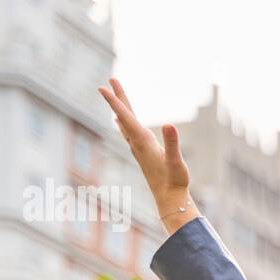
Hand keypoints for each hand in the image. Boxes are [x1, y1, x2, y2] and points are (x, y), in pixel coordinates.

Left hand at [97, 78, 199, 232]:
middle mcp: (137, 143)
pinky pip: (130, 132)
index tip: (103, 87)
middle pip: (124, 116)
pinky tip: (121, 121)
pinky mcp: (143, 152)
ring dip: (120, 108)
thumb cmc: (174, 181)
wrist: (170, 199)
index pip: (126, 117)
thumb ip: (172, 142)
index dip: (115, 101)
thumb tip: (170, 124)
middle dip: (117, 97)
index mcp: (143, 141)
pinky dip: (124, 121)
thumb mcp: (176, 161)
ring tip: (114, 94)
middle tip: (110, 80)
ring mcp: (139, 148)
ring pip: (126, 123)